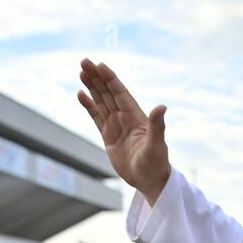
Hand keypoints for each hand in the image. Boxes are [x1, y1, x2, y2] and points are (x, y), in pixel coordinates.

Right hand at [77, 59, 171, 203]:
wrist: (149, 181)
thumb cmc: (156, 163)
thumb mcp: (157, 144)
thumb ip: (157, 125)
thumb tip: (162, 107)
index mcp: (136, 117)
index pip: (121, 93)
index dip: (110, 79)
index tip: (99, 65)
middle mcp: (125, 118)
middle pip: (108, 93)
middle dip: (97, 78)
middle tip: (84, 62)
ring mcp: (116, 126)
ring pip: (101, 102)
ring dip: (92, 87)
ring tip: (81, 72)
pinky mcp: (108, 136)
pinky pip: (96, 117)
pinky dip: (89, 106)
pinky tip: (81, 94)